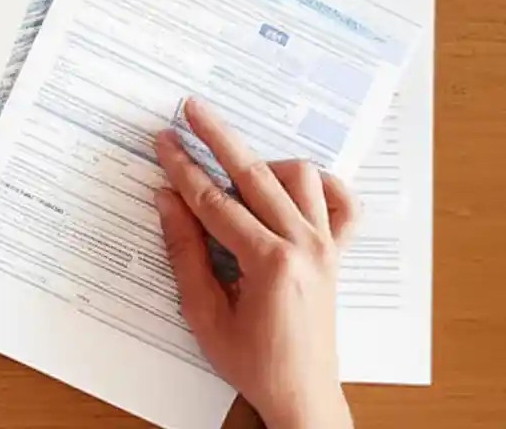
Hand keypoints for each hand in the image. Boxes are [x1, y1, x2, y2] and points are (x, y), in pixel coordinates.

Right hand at [153, 98, 357, 428]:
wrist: (301, 393)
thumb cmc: (253, 362)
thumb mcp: (204, 312)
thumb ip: (185, 251)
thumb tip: (167, 200)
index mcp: (269, 263)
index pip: (215, 202)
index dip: (183, 169)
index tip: (163, 142)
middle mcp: (304, 245)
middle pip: (254, 175)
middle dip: (218, 138)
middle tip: (192, 111)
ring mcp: (326, 246)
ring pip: (299, 177)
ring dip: (264, 163)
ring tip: (233, 166)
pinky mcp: (337, 252)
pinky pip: (341, 202)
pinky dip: (320, 184)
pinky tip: (292, 182)